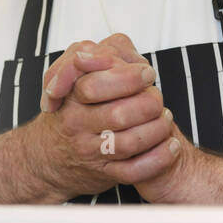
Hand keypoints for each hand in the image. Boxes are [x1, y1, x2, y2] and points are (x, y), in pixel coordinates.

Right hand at [37, 34, 195, 202]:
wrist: (50, 155)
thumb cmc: (73, 108)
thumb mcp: (77, 75)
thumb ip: (96, 55)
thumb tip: (101, 51)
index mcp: (72, 96)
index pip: (96, 85)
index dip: (129, 78)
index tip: (147, 74)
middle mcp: (77, 124)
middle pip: (118, 115)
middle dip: (148, 103)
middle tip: (158, 98)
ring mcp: (89, 150)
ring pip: (129, 143)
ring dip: (157, 129)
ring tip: (166, 119)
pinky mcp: (103, 172)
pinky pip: (134, 171)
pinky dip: (158, 159)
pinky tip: (172, 146)